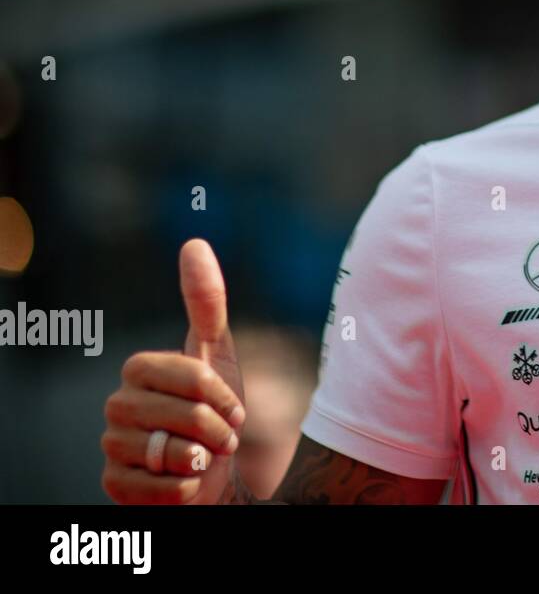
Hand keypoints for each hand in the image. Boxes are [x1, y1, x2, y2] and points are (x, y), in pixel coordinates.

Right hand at [101, 239, 248, 503]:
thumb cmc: (213, 410)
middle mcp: (117, 405)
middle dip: (218, 430)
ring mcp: (112, 446)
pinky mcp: (113, 485)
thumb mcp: (218, 354)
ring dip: (204, 460)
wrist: (209, 472)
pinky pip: (162, 489)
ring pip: (175, 453)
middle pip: (188, 415)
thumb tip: (193, 243)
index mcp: (139, 369)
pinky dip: (186, 488)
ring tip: (200, 457)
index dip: (224, 396)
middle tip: (219, 437)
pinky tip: (183, 482)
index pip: (196, 376)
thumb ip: (206, 303)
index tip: (233, 408)